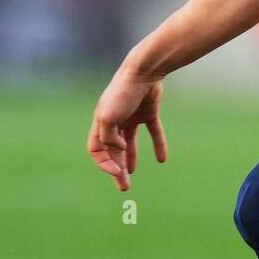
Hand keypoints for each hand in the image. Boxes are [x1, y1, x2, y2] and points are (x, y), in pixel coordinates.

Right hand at [86, 67, 166, 191]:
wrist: (145, 71)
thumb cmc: (123, 93)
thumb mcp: (109, 117)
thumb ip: (108, 137)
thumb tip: (118, 151)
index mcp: (101, 121)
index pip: (96, 148)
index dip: (104, 162)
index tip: (116, 171)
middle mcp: (115, 120)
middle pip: (113, 149)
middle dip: (117, 168)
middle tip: (124, 187)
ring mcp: (132, 115)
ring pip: (130, 143)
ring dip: (130, 159)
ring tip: (131, 175)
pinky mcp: (149, 112)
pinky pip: (153, 132)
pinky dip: (158, 145)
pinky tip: (162, 160)